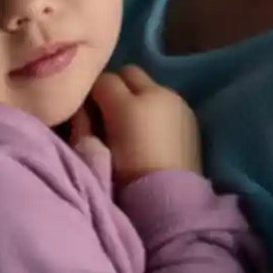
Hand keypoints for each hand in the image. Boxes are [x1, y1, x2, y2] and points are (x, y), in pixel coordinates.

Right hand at [87, 65, 200, 184]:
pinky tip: (152, 131)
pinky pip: (166, 101)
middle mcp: (155, 94)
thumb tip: (83, 108)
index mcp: (128, 104)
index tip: (89, 108)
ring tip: (133, 123)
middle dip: (118, 87)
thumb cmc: (126, 176)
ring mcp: (177, 102)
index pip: (103, 79)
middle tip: (109, 112)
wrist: (169, 198)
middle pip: (129, 73)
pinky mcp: (190, 116)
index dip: (94, 92)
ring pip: (149, 87)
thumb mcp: (96, 148)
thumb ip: (85, 121)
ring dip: (139, 97)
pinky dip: (156, 109)